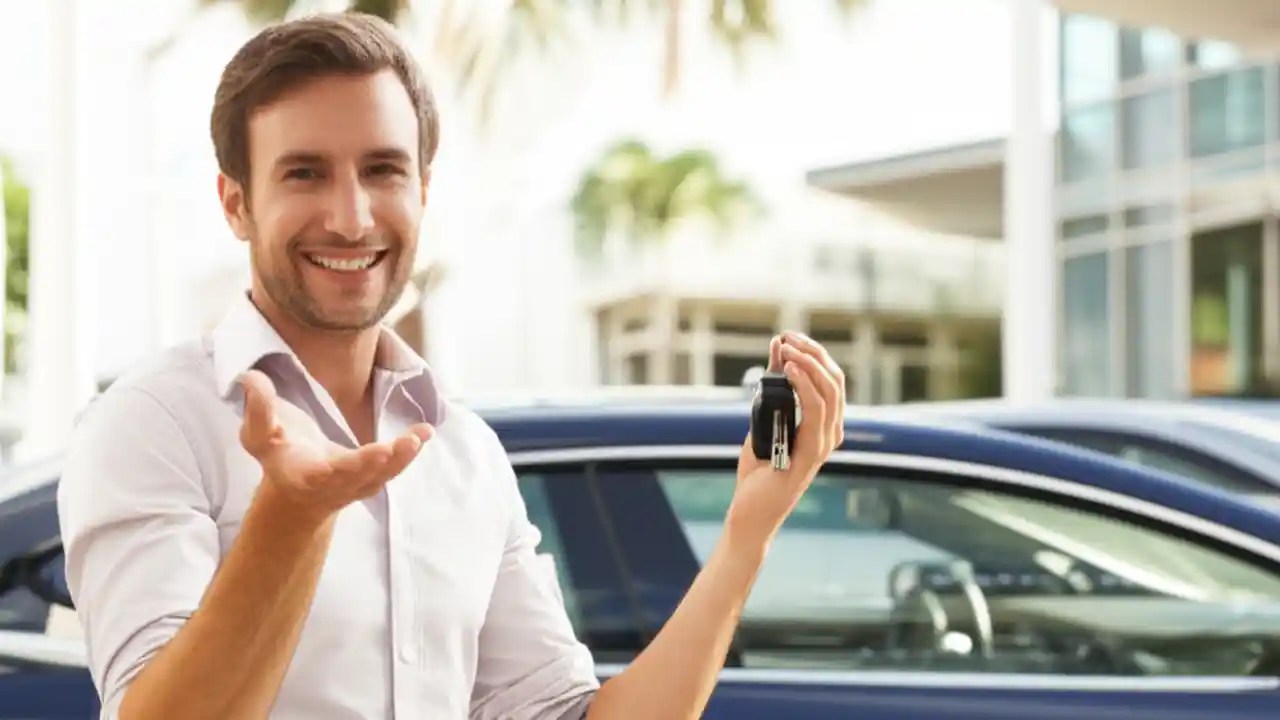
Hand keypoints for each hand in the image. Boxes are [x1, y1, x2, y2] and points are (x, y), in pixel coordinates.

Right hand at [238, 369, 432, 522]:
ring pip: (383, 474)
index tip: (368, 454)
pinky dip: (410, 450)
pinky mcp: (375, 477)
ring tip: (419, 436)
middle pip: (359, 476)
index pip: (323, 474)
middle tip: (397, 446)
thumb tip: (252, 378)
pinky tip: (426, 430)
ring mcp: (358, 484)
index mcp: (306, 476)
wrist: (299, 489)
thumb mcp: (259, 434)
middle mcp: (335, 485)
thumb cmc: (278, 455)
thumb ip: (257, 408)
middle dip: (378, 463)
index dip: (344, 467)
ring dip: (401, 457)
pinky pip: (395, 466)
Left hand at [725, 332, 845, 547]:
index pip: (832, 380)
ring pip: (829, 391)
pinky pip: (816, 412)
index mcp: (824, 426)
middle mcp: (831, 434)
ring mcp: (824, 445)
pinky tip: (788, 369)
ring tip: (786, 347)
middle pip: (835, 380)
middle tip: (788, 337)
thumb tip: (776, 352)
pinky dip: (803, 385)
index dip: (814, 353)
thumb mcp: (764, 421)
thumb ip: (773, 390)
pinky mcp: (811, 455)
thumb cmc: (759, 472)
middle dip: (813, 352)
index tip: (789, 337)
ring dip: (807, 363)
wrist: (752, 513)